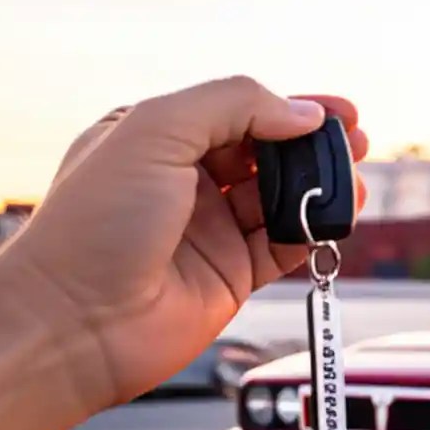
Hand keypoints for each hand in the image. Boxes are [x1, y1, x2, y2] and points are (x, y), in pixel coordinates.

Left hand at [0, 76, 368, 413]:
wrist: (73, 324)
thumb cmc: (94, 225)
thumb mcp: (156, 131)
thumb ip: (234, 105)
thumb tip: (302, 114)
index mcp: (158, 139)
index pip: (239, 112)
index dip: (291, 107)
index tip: (339, 110)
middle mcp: (185, 183)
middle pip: (268, 155)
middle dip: (314, 147)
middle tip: (355, 142)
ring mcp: (210, 231)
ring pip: (283, 200)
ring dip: (321, 188)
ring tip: (354, 181)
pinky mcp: (231, 277)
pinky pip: (286, 247)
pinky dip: (316, 231)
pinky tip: (339, 217)